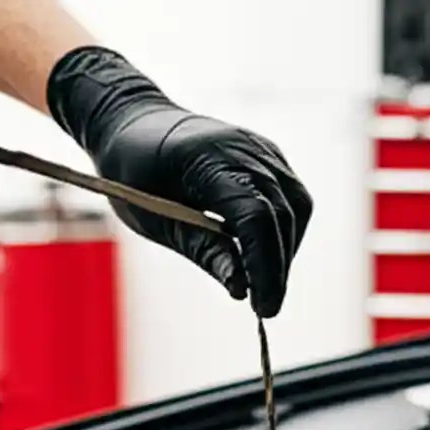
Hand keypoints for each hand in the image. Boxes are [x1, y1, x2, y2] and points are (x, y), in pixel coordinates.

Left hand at [48, 47, 311, 317]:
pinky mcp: (269, 156)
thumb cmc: (135, 172)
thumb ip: (202, 250)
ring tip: (265, 285)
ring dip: (285, 251)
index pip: (254, 216)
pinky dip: (284, 231)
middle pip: (281, 215)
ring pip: (296, 208)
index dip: (263, 266)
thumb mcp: (156, 219)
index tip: (262, 307)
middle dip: (278, 268)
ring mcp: (261, 149)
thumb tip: (241, 289)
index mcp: (208, 159)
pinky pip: (291, 198)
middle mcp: (244, 148)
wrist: (133, 121)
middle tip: (265, 307)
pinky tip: (265, 255)